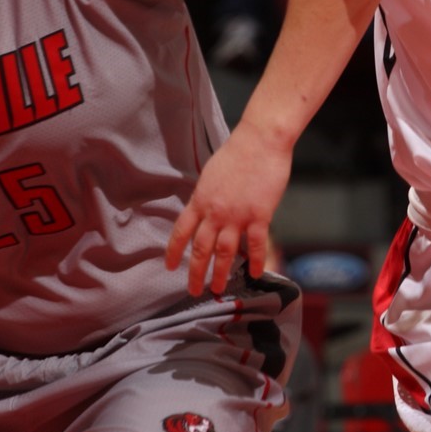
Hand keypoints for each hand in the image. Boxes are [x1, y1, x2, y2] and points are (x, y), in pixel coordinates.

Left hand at [166, 125, 290, 295]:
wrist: (260, 141)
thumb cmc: (237, 152)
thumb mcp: (211, 175)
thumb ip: (206, 196)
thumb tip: (204, 210)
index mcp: (200, 200)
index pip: (181, 232)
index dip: (174, 252)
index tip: (170, 267)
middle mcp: (215, 212)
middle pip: (201, 248)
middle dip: (196, 273)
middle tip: (194, 290)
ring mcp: (237, 215)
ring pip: (225, 252)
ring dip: (221, 274)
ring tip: (219, 290)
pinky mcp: (259, 215)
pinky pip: (255, 245)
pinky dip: (255, 261)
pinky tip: (255, 274)